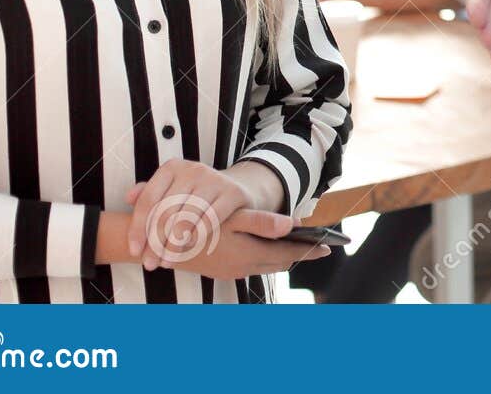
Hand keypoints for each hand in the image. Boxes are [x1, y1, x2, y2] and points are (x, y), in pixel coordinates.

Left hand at [126, 160, 271, 269]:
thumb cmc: (195, 195)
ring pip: (186, 219)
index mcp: (172, 167)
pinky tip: (190, 250)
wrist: (235, 190)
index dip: (138, 228)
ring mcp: (214, 179)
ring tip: (166, 262)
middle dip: (155, 243)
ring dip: (173, 246)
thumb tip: (128, 198)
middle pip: (166, 212)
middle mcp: (193, 170)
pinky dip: (197, 239)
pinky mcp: (233, 193)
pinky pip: (209, 221)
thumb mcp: (172, 190)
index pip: (148, 199)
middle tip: (150, 264)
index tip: (134, 251)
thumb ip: (149, 194)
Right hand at [157, 208, 329, 281]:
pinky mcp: (224, 271)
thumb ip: (262, 223)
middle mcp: (244, 267)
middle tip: (319, 246)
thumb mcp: (232, 218)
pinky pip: (254, 265)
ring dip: (283, 256)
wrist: (162, 246)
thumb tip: (292, 224)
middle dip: (300, 253)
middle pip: (280, 262)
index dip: (308, 249)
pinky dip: (267, 257)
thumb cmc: (198, 225)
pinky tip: (271, 247)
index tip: (327, 247)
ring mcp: (233, 271)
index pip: (288, 254)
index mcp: (249, 255)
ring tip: (301, 246)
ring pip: (268, 265)